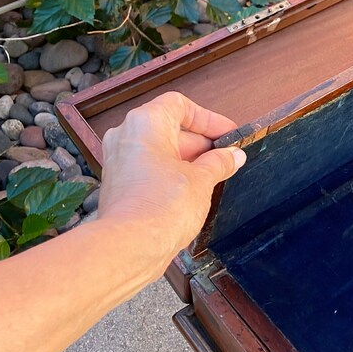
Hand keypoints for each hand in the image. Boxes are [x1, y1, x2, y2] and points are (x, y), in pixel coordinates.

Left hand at [97, 91, 245, 273]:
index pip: (180, 105)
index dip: (208, 119)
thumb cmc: (162, 206)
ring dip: (187, 161)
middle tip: (227, 159)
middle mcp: (127, 135)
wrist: (131, 246)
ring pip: (160, 150)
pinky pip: (148, 168)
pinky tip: (192, 192)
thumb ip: (219, 163)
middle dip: (201, 143)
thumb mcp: (202, 180)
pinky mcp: (119, 184)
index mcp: (146, 123)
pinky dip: (170, 174)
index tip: (228, 136)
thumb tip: (233, 155)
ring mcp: (119, 160)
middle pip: (170, 128)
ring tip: (214, 177)